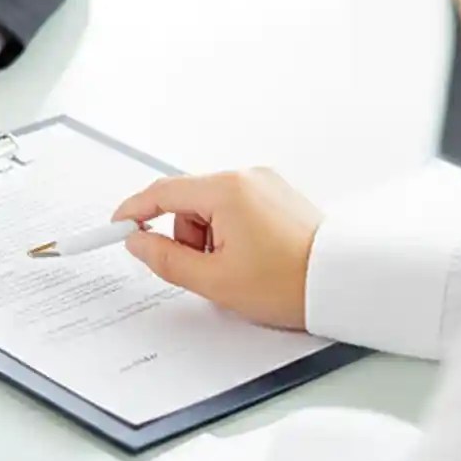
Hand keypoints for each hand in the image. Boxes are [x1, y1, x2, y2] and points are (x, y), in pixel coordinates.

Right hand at [111, 169, 323, 329]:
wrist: (342, 284)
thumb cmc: (288, 282)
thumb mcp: (214, 280)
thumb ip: (165, 259)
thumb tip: (138, 242)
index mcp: (227, 190)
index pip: (163, 192)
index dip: (135, 210)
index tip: (118, 225)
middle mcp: (246, 177)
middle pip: (189, 202)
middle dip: (187, 238)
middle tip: (207, 271)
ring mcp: (265, 183)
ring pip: (213, 208)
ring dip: (211, 238)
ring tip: (238, 269)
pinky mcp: (279, 195)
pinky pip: (237, 209)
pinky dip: (232, 233)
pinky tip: (252, 258)